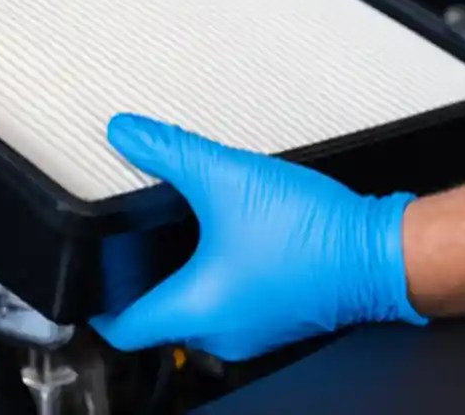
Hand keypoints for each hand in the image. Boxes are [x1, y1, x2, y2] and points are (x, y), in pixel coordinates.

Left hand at [92, 114, 425, 361]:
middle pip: (154, 316)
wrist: (382, 250)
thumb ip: (168, 151)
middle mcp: (220, 331)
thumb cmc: (314, 233)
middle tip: (124, 243)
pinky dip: (212, 277)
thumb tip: (125, 133)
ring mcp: (250, 328)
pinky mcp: (275, 315)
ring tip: (169, 233)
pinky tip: (218, 238)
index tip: (82, 282)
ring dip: (176, 276)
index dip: (94, 304)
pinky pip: (227, 303)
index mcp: (196, 309)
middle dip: (135, 281)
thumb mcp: (226, 178)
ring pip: (193, 309)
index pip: (122, 327)